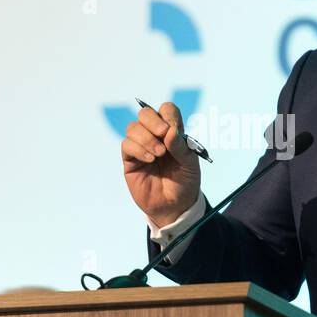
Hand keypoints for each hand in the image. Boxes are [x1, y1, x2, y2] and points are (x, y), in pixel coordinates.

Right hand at [122, 101, 201, 227]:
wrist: (175, 206)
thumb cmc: (184, 182)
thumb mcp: (190, 163)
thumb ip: (180, 146)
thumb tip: (169, 131)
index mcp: (172, 132)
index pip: (166, 110)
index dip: (168, 115)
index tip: (174, 129)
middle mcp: (155, 136)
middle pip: (145, 113)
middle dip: (153, 121)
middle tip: (163, 134)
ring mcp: (141, 147)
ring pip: (133, 128)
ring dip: (147, 138)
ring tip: (159, 154)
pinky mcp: (130, 160)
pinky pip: (127, 145)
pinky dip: (138, 149)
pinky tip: (150, 160)